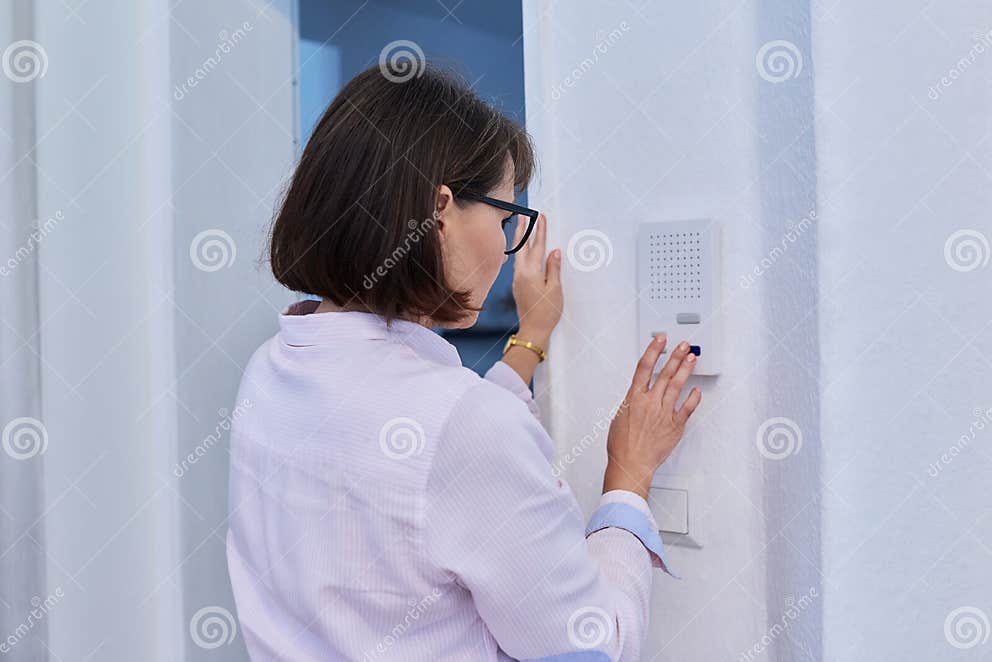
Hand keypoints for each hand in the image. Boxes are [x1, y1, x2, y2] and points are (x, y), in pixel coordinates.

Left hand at [511, 213, 561, 346]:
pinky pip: (518, 264)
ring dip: (521, 241)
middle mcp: (521, 274)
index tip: (542, 218)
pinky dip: (520, 253)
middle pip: (522, 247)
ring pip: (518, 255)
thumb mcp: (555, 289)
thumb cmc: (547, 312)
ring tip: (521, 229)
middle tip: (523, 216)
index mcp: (531, 272)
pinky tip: (523, 252)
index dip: (540, 231)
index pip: (537, 247)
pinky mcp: (517, 286)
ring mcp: (517, 280)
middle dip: (523, 231)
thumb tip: (554, 251)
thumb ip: (553, 268)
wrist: (533, 330)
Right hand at [603, 335, 701, 499]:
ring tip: (692, 358)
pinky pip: (687, 408)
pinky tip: (697, 390)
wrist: (631, 464)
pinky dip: (693, 398)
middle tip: (684, 345)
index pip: (644, 367)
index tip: (660, 340)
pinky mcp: (675, 425)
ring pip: (677, 386)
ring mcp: (664, 413)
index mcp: (634, 398)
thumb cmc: (622, 444)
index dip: (653, 351)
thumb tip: (639, 394)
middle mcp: (650, 402)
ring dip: (685, 370)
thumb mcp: (620, 416)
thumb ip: (633, 402)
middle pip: (665, 373)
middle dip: (675, 356)